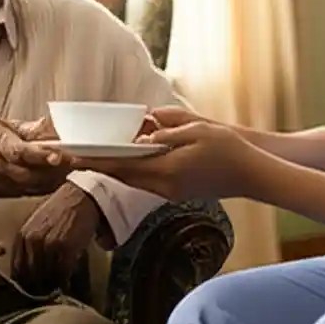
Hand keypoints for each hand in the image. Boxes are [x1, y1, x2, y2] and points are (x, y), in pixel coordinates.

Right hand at [0, 117, 76, 200]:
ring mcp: (3, 184)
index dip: (41, 155)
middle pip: (33, 173)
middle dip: (58, 168)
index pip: (21, 153)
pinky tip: (60, 176)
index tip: (59, 155)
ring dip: (56, 177)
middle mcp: (0, 168)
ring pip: (35, 185)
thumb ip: (27, 128)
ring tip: (74, 166)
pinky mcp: (7, 193)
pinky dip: (49, 184)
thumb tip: (50, 126)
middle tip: (79, 159)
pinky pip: (32, 191)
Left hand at [12, 182, 104, 294]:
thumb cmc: (61, 209)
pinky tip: (66, 286)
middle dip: (36, 287)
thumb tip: (29, 266)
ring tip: (55, 292)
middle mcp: (33, 242)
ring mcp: (49, 246)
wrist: (82, 197)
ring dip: (51, 287)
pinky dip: (64, 282)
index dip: (23, 282)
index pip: (17, 268)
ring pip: (46, 276)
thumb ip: (30, 242)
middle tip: (43, 294)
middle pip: (31, 275)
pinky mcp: (66, 249)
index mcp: (23, 235)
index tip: (29, 290)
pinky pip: (62, 274)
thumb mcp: (37, 223)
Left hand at [73, 120, 266, 200]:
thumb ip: (169, 132)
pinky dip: (131, 172)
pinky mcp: (177, 193)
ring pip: (133, 181)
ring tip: (94, 158)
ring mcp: (171, 192)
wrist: (252, 175)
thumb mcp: (199, 130)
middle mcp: (165, 186)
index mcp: (167, 170)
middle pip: (123, 176)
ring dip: (114, 169)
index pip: (123, 165)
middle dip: (98, 166)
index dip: (96, 160)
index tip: (73, 156)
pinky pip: (146, 182)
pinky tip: (126, 163)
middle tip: (73, 156)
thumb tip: (146, 135)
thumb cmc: (229, 149)